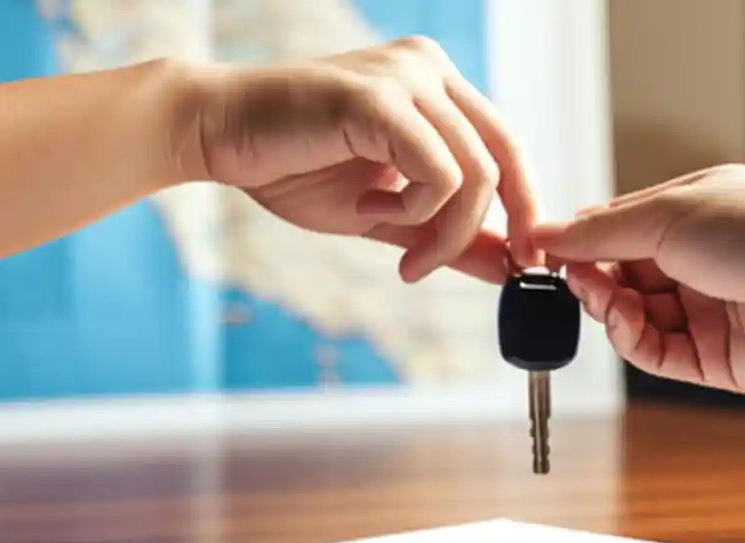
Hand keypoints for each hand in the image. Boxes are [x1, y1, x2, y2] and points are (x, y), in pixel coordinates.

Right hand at [182, 37, 539, 283]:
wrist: (218, 135)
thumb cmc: (292, 167)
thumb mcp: (385, 213)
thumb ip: (444, 233)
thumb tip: (504, 266)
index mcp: (434, 84)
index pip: (506, 143)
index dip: (526, 203)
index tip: (523, 260)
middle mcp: (428, 69)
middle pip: (504, 155)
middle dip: (511, 221)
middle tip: (504, 271)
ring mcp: (407, 77)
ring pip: (474, 173)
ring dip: (443, 232)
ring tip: (397, 248)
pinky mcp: (381, 99)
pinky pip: (438, 174)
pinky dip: (413, 213)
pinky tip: (368, 211)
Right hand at [532, 164, 744, 395]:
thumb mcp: (667, 217)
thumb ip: (602, 232)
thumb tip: (545, 233)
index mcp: (688, 219)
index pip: (617, 232)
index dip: (582, 243)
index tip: (549, 249)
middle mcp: (695, 266)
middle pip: (619, 278)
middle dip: (591, 278)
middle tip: (573, 277)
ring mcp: (704, 313)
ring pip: (631, 318)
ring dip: (609, 309)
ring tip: (605, 297)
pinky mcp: (712, 360)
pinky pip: (654, 354)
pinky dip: (631, 339)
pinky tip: (625, 322)